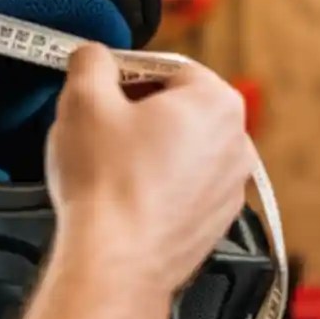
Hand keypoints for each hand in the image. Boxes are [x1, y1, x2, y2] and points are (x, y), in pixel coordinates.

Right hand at [44, 43, 252, 294]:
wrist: (115, 261)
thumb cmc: (106, 185)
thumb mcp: (82, 99)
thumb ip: (90, 61)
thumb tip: (93, 57)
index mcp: (216, 102)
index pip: (166, 67)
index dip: (124, 76)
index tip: (99, 92)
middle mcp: (237, 142)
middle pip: (178, 108)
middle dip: (137, 113)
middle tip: (99, 129)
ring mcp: (230, 187)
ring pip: (181, 150)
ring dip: (147, 151)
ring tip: (109, 168)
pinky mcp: (215, 222)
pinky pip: (184, 188)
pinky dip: (156, 187)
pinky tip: (123, 197)